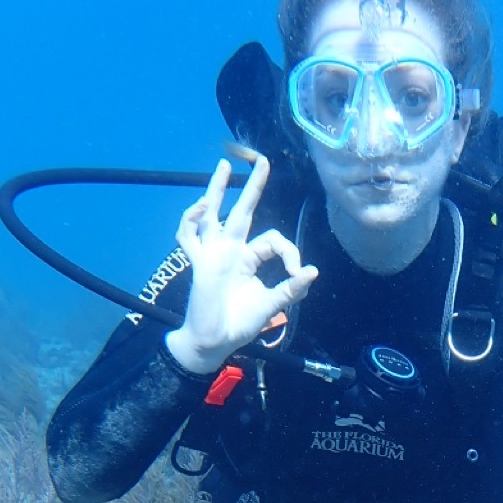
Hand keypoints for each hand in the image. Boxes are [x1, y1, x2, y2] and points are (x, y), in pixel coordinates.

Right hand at [166, 156, 317, 374]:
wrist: (214, 341)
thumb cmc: (240, 323)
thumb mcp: (271, 304)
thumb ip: (291, 289)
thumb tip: (313, 271)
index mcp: (251, 259)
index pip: (273, 240)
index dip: (289, 252)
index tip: (296, 273)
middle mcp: (232, 250)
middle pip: (243, 211)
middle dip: (254, 187)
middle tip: (263, 161)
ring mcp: (213, 253)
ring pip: (213, 214)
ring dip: (217, 189)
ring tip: (224, 166)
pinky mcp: (198, 262)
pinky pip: (189, 236)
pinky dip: (192, 219)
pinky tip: (203, 206)